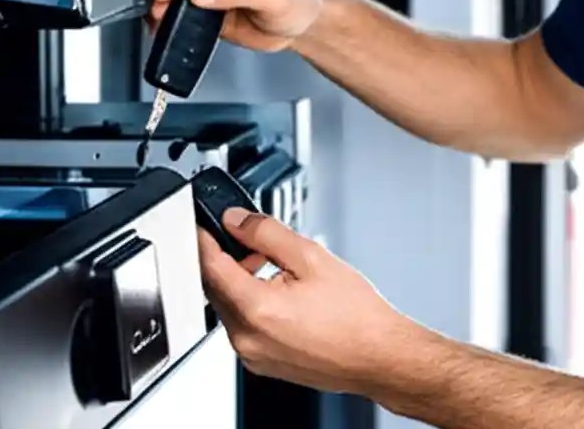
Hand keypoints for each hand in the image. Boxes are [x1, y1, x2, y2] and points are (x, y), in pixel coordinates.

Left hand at [197, 208, 422, 393]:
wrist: (379, 357)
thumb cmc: (357, 317)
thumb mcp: (312, 258)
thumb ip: (266, 233)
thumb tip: (236, 220)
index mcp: (257, 310)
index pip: (210, 266)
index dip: (204, 238)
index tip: (204, 224)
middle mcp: (248, 338)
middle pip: (215, 288)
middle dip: (228, 260)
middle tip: (254, 243)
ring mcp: (253, 355)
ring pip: (228, 307)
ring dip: (240, 282)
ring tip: (277, 269)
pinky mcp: (261, 363)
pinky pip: (242, 327)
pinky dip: (251, 305)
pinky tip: (281, 294)